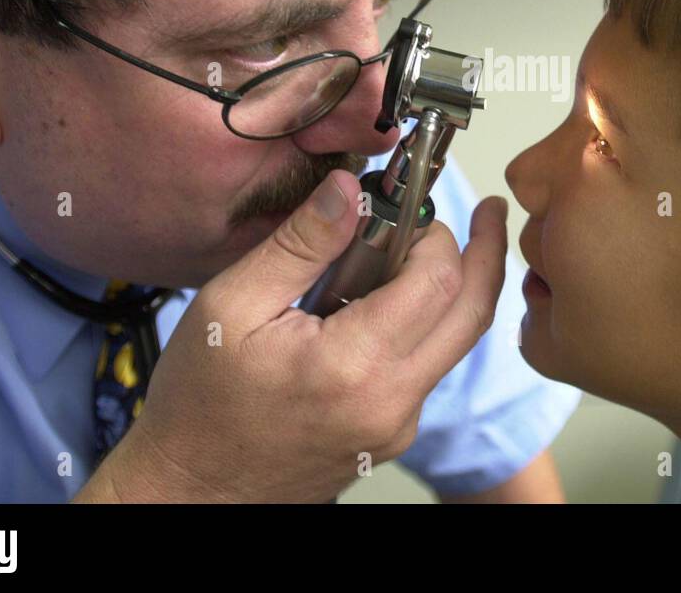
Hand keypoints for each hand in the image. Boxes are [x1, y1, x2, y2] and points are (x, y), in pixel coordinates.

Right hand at [73, 169, 507, 502]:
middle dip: (486, 254)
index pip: (438, 283)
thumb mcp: (232, 303)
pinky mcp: (392, 435)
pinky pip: (428, 367)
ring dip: (453, 289)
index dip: (438, 235)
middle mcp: (392, 401)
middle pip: (473, 314)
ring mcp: (397, 425)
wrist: (193, 490)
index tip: (413, 210)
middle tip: (488, 214)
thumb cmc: (200, 403)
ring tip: (420, 249)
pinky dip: (424, 324)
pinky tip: (384, 301)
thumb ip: (300, 244)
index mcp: (354, 365)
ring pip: (456, 342)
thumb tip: (347, 191)